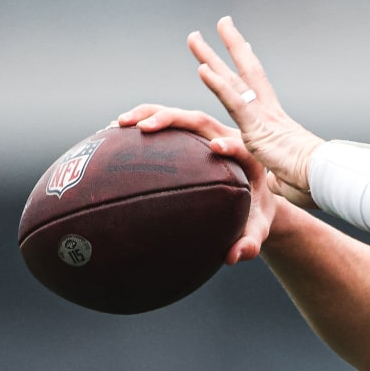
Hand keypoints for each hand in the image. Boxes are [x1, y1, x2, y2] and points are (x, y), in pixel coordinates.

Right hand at [115, 104, 276, 264]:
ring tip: (119, 123)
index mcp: (249, 160)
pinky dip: (143, 123)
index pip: (242, 147)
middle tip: (144, 127)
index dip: (231, 145)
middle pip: (201, 120)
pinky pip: (168, 126)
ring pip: (180, 117)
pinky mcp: (193, 137)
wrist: (253, 200)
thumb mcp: (256, 231)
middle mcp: (228, 139)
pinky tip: (113, 133)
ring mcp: (208, 134)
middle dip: (173, 118)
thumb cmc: (254, 217)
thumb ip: (249, 244)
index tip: (216, 146)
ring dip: (150, 114)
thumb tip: (234, 256)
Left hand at [187, 16, 323, 207]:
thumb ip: (276, 177)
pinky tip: (203, 68)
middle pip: (244, 73)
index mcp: (274, 122)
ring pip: (233, 80)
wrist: (326, 179)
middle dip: (229, 48)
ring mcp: (262, 118)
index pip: (257, 88)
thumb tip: (274, 183)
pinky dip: (218, 85)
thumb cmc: (313, 182)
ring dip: (211, 57)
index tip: (243, 44)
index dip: (248, 64)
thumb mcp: (287, 178)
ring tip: (194, 37)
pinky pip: (234, 102)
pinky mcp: (258, 129)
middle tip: (221, 23)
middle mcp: (269, 113)